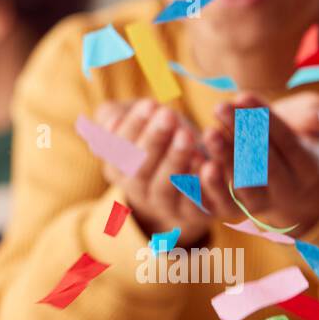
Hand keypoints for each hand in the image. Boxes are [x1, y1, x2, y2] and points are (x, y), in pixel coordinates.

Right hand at [93, 99, 211, 246]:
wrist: (192, 174)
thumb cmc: (162, 137)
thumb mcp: (138, 122)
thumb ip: (116, 116)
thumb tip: (110, 119)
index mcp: (117, 168)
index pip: (118, 148)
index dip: (133, 126)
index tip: (150, 103)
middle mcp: (136, 190)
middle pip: (139, 169)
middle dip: (153, 140)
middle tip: (168, 114)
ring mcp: (162, 206)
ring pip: (163, 188)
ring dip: (174, 161)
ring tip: (186, 134)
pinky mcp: (191, 216)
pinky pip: (192, 205)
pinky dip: (199, 185)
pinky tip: (208, 162)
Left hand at [200, 92, 318, 231]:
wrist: (285, 179)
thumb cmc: (294, 136)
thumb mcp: (308, 122)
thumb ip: (315, 113)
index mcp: (309, 166)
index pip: (287, 141)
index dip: (265, 119)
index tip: (242, 95)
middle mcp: (288, 189)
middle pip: (264, 162)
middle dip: (241, 133)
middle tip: (219, 107)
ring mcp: (263, 203)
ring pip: (244, 183)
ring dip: (225, 158)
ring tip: (208, 133)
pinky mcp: (238, 211)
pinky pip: (223, 200)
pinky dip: (209, 183)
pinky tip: (194, 160)